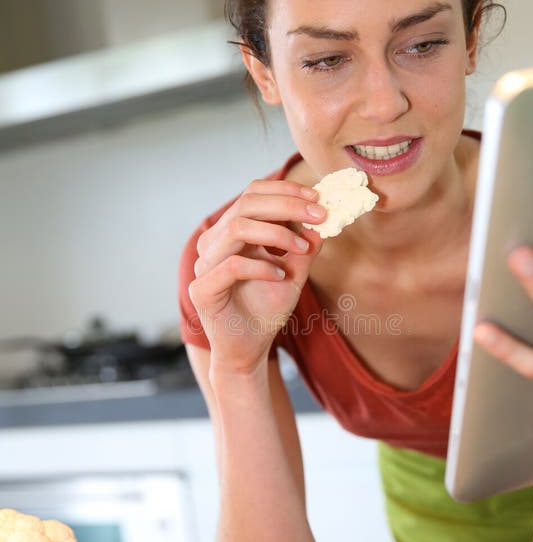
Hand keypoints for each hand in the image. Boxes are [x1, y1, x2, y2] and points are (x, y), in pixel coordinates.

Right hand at [188, 179, 324, 372]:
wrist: (249, 350)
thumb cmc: (266, 311)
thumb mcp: (293, 274)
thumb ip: (303, 249)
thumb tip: (320, 222)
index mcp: (230, 232)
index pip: (252, 194)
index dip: (284, 191)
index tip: (317, 199)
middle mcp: (214, 243)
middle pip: (245, 204)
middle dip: (287, 206)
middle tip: (319, 215)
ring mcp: (204, 265)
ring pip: (237, 229)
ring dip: (277, 234)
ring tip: (302, 248)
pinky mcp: (202, 289)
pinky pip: (233, 266)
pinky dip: (263, 267)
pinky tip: (282, 276)